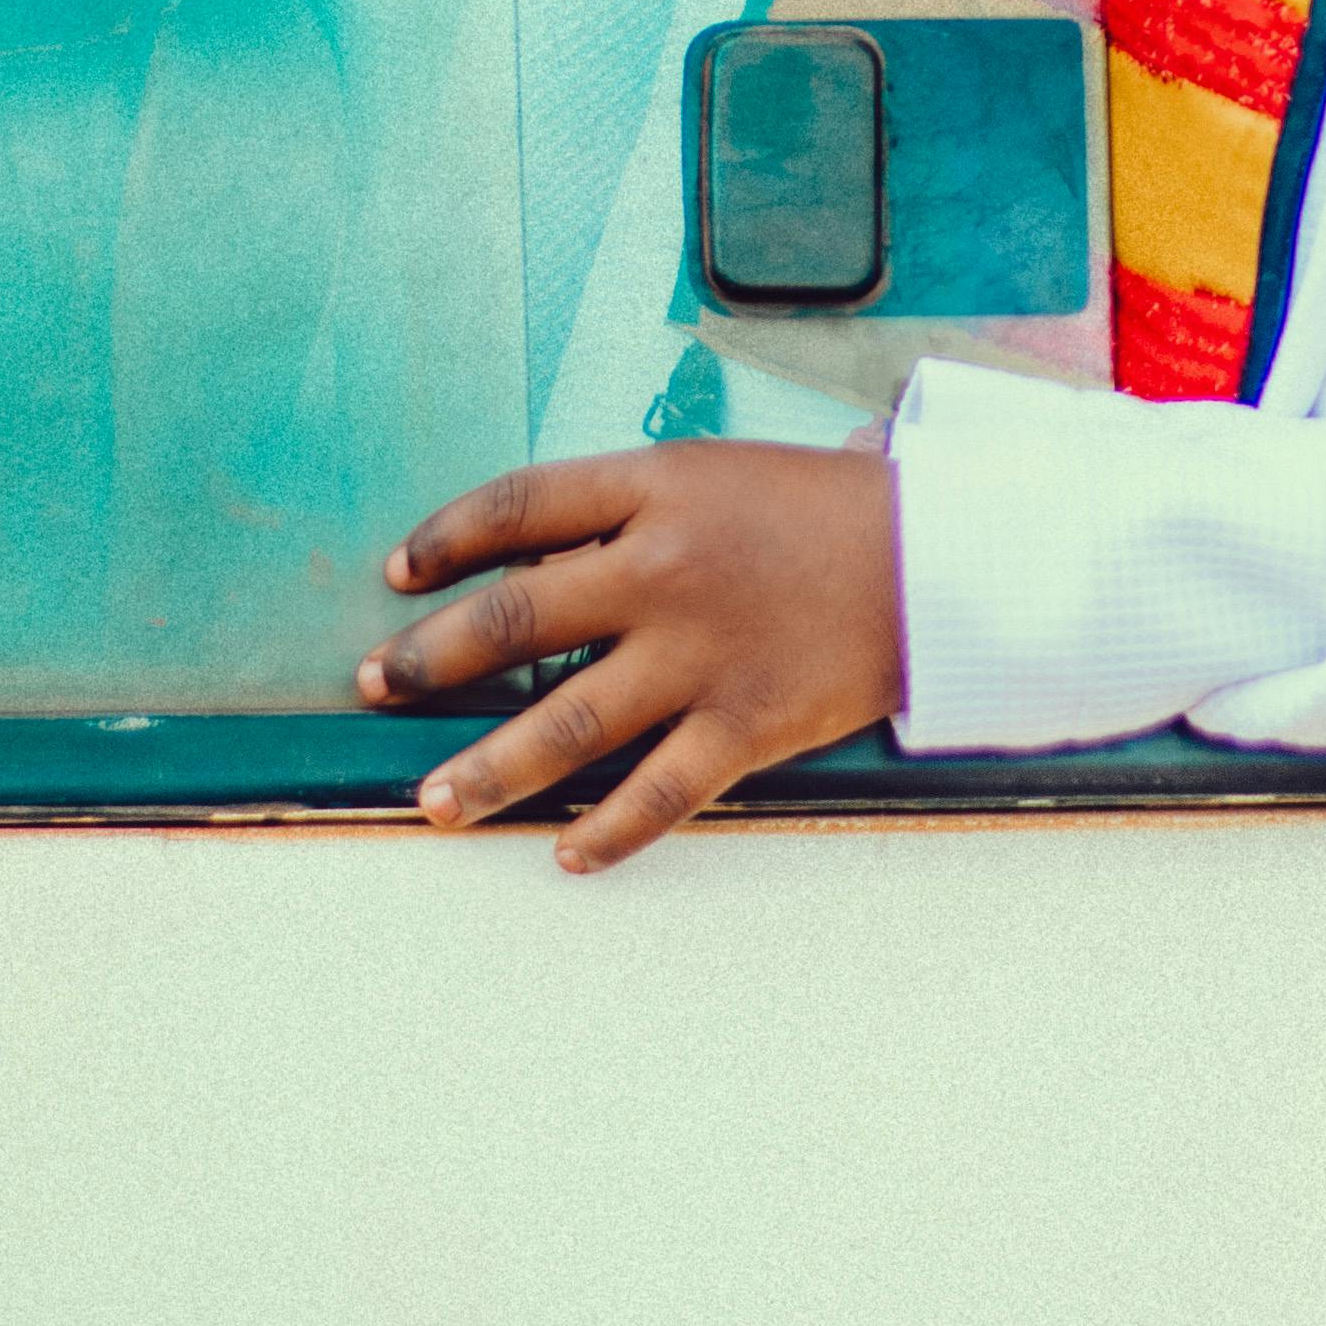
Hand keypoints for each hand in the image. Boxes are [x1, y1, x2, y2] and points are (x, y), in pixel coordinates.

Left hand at [358, 441, 905, 872]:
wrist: (948, 560)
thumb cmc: (830, 512)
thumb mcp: (722, 474)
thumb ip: (632, 513)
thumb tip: (534, 560)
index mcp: (658, 487)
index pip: (519, 504)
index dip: (446, 539)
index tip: (399, 574)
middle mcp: (667, 567)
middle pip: (515, 616)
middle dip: (431, 659)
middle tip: (377, 685)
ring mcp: (704, 653)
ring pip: (567, 724)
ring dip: (488, 767)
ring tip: (431, 800)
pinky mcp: (748, 723)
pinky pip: (660, 792)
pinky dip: (608, 830)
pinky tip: (564, 851)